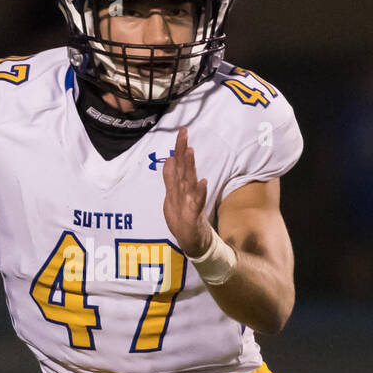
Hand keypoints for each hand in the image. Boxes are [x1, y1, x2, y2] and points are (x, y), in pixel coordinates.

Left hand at [162, 126, 213, 258]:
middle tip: (184, 132)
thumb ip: (171, 177)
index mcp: (180, 186)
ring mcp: (191, 202)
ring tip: (190, 151)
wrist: (193, 242)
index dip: (179, 147)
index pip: (179, 163)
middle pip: (184, 168)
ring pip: (190, 181)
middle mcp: (187, 191)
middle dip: (183, 150)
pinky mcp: (194, 215)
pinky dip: (200, 191)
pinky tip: (202, 181)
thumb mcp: (172, 196)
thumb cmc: (184, 218)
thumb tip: (169, 158)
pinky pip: (197, 202)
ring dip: (190, 166)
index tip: (181, 130)